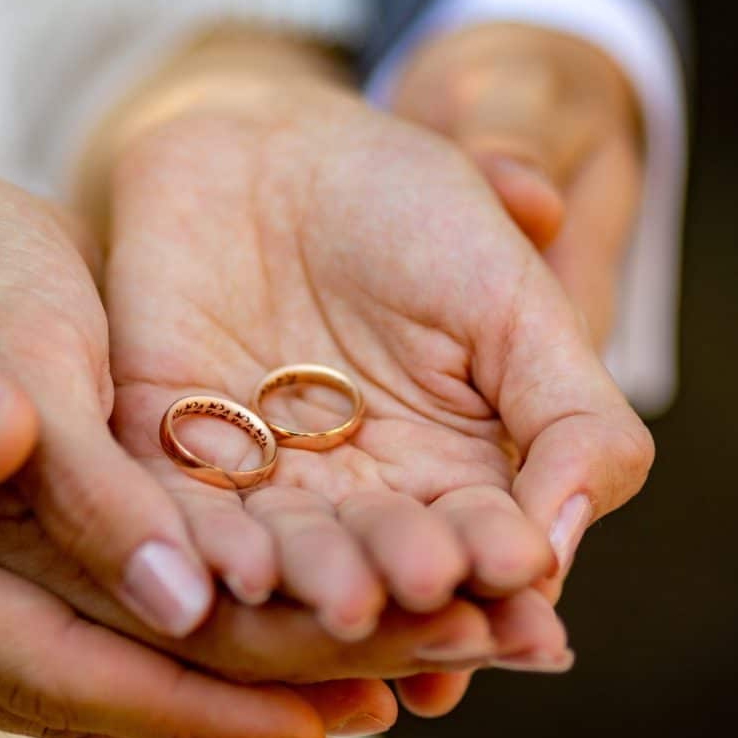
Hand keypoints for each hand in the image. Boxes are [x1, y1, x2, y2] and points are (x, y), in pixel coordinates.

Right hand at [0, 230, 387, 737]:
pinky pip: (5, 652)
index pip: (51, 661)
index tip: (323, 700)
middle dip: (225, 707)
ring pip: (47, 684)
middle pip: (74, 695)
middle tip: (374, 696)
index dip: (194, 689)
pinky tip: (165, 635)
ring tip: (312, 676)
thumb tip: (9, 434)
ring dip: (180, 692)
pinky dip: (104, 657)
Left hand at [89, 36, 653, 710]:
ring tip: (342, 598)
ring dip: (313, 585)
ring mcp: (260, 484)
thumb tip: (562, 542)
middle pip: (381, 573)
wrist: (270, 139)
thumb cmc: (410, 211)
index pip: (482, 551)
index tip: (518, 570)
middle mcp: (354, 503)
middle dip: (405, 586)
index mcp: (451, 480)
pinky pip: (181, 518)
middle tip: (421, 587)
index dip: (501, 569)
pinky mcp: (166, 453)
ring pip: (286, 562)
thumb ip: (571, 421)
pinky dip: (208, 548)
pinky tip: (239, 566)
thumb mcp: (515, 300)